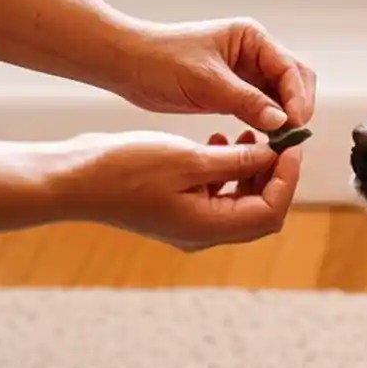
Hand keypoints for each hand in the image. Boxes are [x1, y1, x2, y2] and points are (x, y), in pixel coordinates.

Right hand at [55, 130, 300, 250]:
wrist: (74, 179)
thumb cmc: (126, 169)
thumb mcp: (189, 159)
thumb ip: (236, 160)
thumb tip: (273, 155)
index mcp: (210, 228)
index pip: (270, 212)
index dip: (287, 178)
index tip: (292, 146)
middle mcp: (204, 233)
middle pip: (260, 209)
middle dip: (274, 174)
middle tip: (278, 139)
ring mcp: (190, 224)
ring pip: (239, 200)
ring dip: (251, 169)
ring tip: (250, 135)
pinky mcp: (177, 210)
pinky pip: (215, 194)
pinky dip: (226, 170)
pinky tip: (219, 140)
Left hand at [116, 19, 316, 131]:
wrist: (127, 65)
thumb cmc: (160, 61)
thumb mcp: (205, 81)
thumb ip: (246, 101)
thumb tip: (281, 122)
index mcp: (252, 38)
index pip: (290, 69)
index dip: (297, 98)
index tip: (294, 126)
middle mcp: (254, 53)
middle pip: (294, 82)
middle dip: (297, 109)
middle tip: (291, 138)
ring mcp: (245, 73)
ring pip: (280, 98)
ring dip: (283, 120)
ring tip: (279, 145)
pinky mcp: (234, 92)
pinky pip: (262, 110)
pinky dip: (266, 125)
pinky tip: (264, 143)